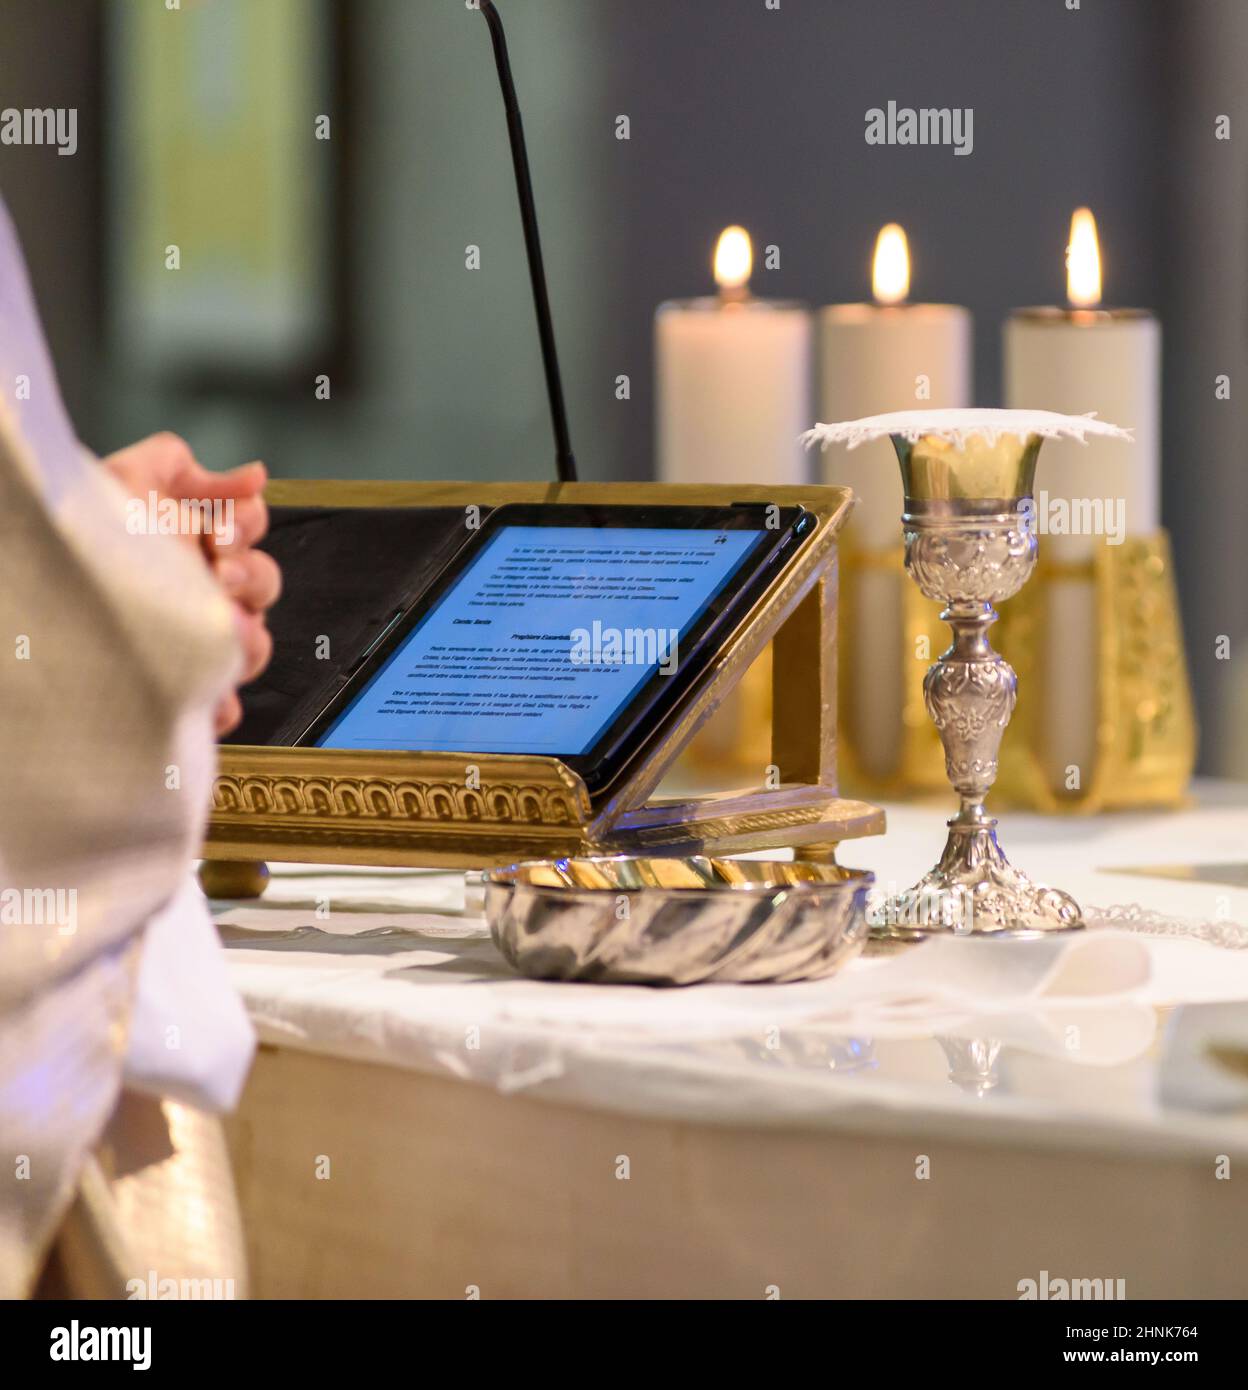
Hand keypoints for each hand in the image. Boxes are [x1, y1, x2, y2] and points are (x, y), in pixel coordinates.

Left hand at [103, 432, 280, 734]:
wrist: (41, 587)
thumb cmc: (77, 536)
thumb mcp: (121, 481)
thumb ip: (179, 464)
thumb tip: (253, 474)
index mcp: (192, 540)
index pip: (249, 528)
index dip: (246, 524)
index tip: (220, 531)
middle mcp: (200, 589)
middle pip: (263, 582)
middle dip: (250, 575)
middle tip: (218, 574)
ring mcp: (196, 639)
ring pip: (255, 643)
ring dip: (248, 635)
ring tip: (221, 630)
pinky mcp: (184, 687)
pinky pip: (224, 703)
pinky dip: (224, 700)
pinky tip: (209, 690)